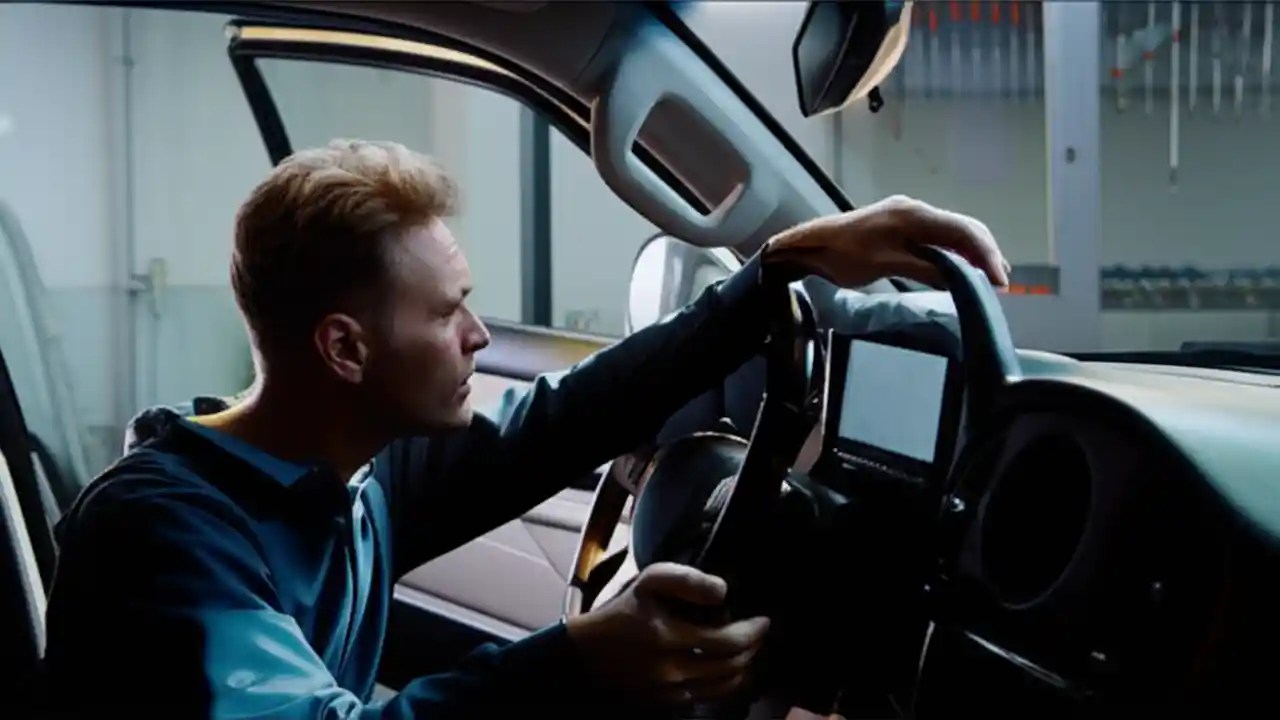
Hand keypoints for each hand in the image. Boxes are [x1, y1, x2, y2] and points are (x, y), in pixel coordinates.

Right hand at [565, 562, 770, 706]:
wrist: (587, 655)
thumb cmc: (622, 612)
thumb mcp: (649, 581)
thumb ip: (687, 580)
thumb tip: (724, 592)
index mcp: (670, 637)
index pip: (729, 642)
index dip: (753, 632)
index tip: (763, 620)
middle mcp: (674, 671)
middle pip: (732, 667)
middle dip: (752, 649)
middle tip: (758, 633)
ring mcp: (671, 693)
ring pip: (724, 688)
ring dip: (743, 669)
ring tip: (746, 652)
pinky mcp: (667, 705)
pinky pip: (707, 697)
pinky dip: (723, 683)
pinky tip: (724, 668)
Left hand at [761, 195, 1009, 289]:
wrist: (812, 246)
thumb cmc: (844, 256)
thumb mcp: (886, 265)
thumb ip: (925, 268)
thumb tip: (960, 278)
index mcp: (914, 215)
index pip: (963, 231)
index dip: (986, 255)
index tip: (999, 281)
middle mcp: (916, 209)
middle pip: (964, 228)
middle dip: (985, 253)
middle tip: (1000, 281)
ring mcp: (910, 216)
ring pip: (952, 231)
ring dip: (972, 252)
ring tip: (989, 276)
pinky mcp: (903, 225)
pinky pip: (938, 235)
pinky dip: (954, 251)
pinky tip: (962, 267)